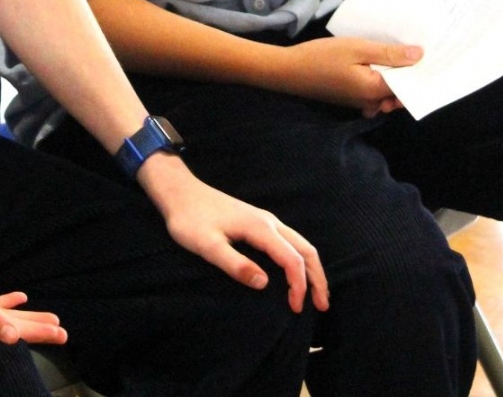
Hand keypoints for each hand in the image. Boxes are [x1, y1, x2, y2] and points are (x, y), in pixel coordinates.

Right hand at [0, 231, 68, 345]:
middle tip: (63, 331)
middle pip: (7, 329)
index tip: (62, 334)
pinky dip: (5, 302)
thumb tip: (13, 339)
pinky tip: (20, 296)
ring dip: (23, 316)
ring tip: (49, 316)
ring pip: (0, 317)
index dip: (36, 333)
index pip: (9, 334)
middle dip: (35, 328)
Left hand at [137, 154, 328, 313]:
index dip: (298, 285)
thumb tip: (264, 283)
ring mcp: (264, 219)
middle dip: (317, 277)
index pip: (291, 259)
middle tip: (322, 305)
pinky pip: (289, 240)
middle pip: (305, 248)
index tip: (296, 309)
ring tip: (315, 293)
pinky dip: (300, 258)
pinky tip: (294, 271)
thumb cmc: (189, 220)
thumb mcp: (207, 245)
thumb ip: (235, 264)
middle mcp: (268, 221)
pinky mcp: (257, 221)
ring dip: (311, 267)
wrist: (180, 192)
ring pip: (299, 242)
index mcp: (259, 227)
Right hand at [271, 36, 421, 116]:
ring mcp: (360, 102)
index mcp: (375, 91)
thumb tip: (420, 56)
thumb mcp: (357, 49)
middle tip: (420, 50)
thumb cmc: (322, 57)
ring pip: (388, 92)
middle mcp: (371, 102)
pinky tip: (379, 60)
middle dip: (411, 74)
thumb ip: (388, 54)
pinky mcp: (352, 97)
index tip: (432, 55)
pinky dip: (381, 79)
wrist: (290, 70)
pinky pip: (375, 91)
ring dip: (396, 76)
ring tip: (402, 51)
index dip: (421, 71)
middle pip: (400, 91)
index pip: (409, 85)